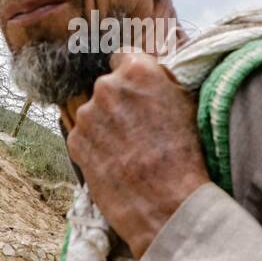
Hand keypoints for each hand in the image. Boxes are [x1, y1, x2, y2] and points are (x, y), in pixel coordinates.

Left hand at [66, 51, 210, 258]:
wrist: (168, 203)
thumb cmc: (186, 156)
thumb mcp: (187, 105)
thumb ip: (162, 83)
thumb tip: (152, 77)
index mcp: (138, 70)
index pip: (124, 57)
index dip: (132, 77)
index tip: (137, 92)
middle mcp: (107, 86)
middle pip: (108, 87)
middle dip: (119, 103)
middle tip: (138, 129)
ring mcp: (87, 115)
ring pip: (94, 114)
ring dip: (106, 126)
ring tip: (128, 151)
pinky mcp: (75, 142)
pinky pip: (84, 137)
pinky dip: (95, 147)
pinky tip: (115, 163)